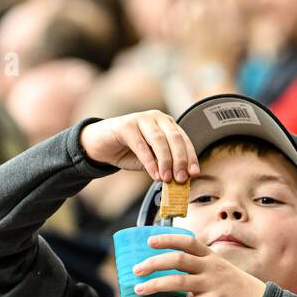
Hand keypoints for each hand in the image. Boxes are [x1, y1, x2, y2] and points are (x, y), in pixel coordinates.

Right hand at [79, 111, 199, 183]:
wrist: (102, 145)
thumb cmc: (131, 151)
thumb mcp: (153, 159)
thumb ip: (166, 164)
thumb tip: (183, 178)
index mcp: (167, 124)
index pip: (184, 140)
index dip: (190, 157)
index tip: (194, 173)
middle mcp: (157, 117)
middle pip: (175, 138)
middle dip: (180, 160)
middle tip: (181, 178)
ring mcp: (141, 118)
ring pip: (159, 141)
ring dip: (166, 162)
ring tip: (167, 179)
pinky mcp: (126, 125)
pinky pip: (142, 145)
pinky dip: (150, 162)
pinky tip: (154, 175)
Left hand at [132, 232, 267, 296]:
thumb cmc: (237, 290)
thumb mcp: (221, 272)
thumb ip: (200, 272)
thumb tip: (172, 278)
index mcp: (212, 257)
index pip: (188, 242)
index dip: (167, 239)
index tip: (149, 241)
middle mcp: (212, 268)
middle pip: (178, 260)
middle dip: (154, 263)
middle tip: (136, 270)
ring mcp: (214, 285)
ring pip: (179, 282)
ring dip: (155, 285)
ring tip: (139, 290)